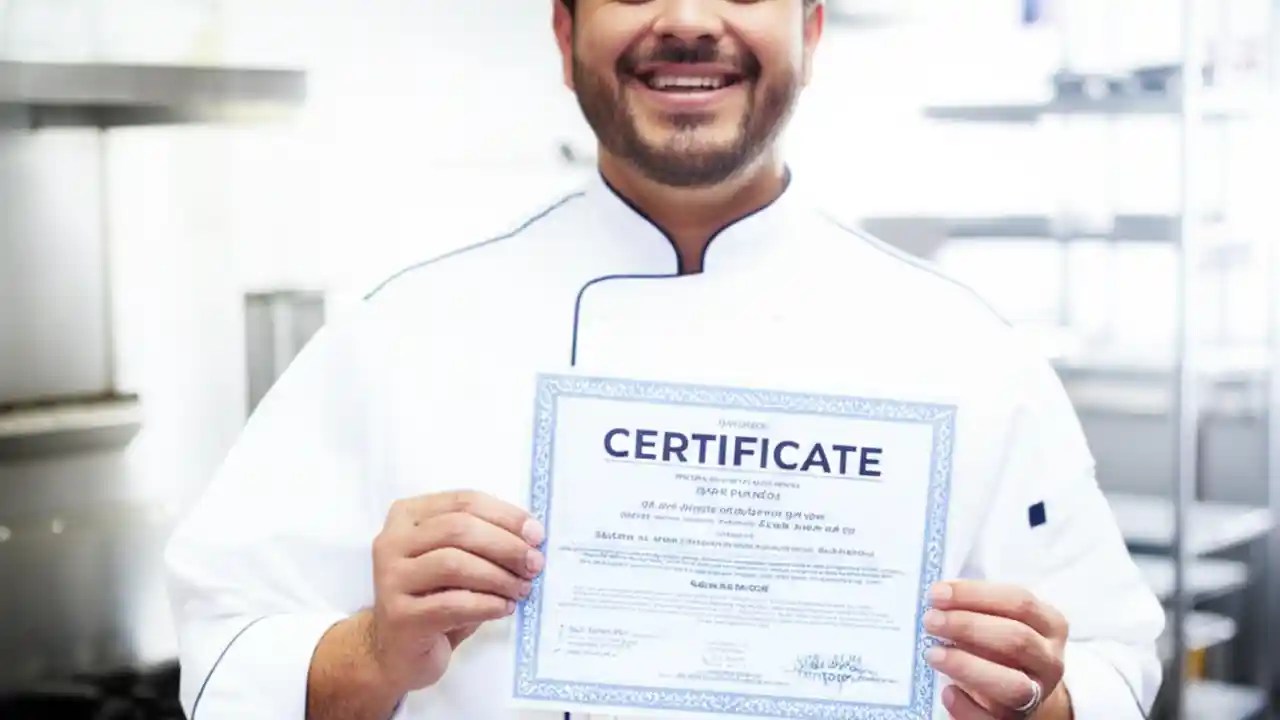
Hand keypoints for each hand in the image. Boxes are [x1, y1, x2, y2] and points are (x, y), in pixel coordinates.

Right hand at [367, 490, 544, 694]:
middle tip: (534, 564)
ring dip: (498, 576)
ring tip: (521, 589)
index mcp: (408, 516)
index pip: (464, 501)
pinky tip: (503, 608)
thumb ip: (484, 541)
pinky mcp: (399, 616)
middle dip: (505, 545)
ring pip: (453, 563)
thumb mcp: (458, 560)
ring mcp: (390, 579)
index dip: (505, 515)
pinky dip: (486, 604)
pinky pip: (451, 603)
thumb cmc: (436, 598)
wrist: (398, 651)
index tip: (537, 535)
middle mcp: (391, 541)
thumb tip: (532, 537)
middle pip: (458, 528)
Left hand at [924, 581, 1070, 719]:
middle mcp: (1049, 661)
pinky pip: (993, 719)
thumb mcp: (1000, 617)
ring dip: (967, 666)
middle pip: (1016, 639)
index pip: (1019, 602)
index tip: (936, 594)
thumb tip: (938, 597)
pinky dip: (967, 707)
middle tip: (930, 621)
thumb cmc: (1001, 643)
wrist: (1021, 689)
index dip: (975, 595)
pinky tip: (947, 691)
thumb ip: (977, 606)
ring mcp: (1037, 695)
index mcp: (1051, 625)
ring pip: (1012, 685)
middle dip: (968, 627)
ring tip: (932, 654)